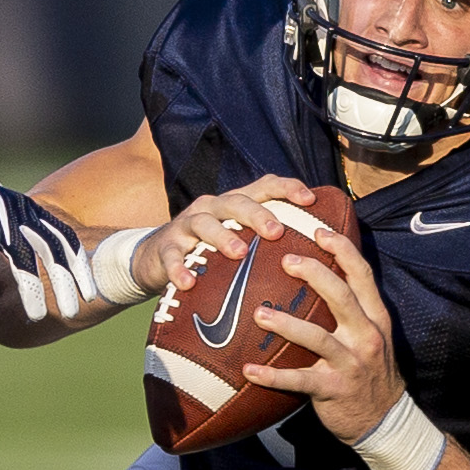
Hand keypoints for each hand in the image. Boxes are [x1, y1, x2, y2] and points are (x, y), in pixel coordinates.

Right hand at [144, 175, 320, 292]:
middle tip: (276, 232)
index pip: (264, 186)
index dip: (287, 188)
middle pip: (236, 201)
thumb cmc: (207, 251)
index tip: (310, 200)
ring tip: (239, 253)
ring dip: (223, 236)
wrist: (155, 258)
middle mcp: (211, 208)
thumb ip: (264, 243)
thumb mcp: (235, 238)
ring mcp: (187, 226)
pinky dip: (180, 269)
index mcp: (233, 204)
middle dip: (258, 215)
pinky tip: (189, 283)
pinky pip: (173, 257)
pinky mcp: (166, 248)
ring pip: (205, 223)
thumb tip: (314, 258)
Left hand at [241, 226, 406, 444]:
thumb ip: (351, 311)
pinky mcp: (334, 390)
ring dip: (287, 324)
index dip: (341, 249)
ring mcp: (351, 364)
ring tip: (259, 313)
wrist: (385, 421)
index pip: (362, 275)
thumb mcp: (371, 337)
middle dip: (314, 274)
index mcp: (375, 318)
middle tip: (285, 260)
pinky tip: (248, 371)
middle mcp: (366, 336)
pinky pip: (299, 381)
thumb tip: (319, 279)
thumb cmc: (369, 373)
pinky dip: (272, 376)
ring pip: (318, 338)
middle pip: (341, 296)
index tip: (318, 230)